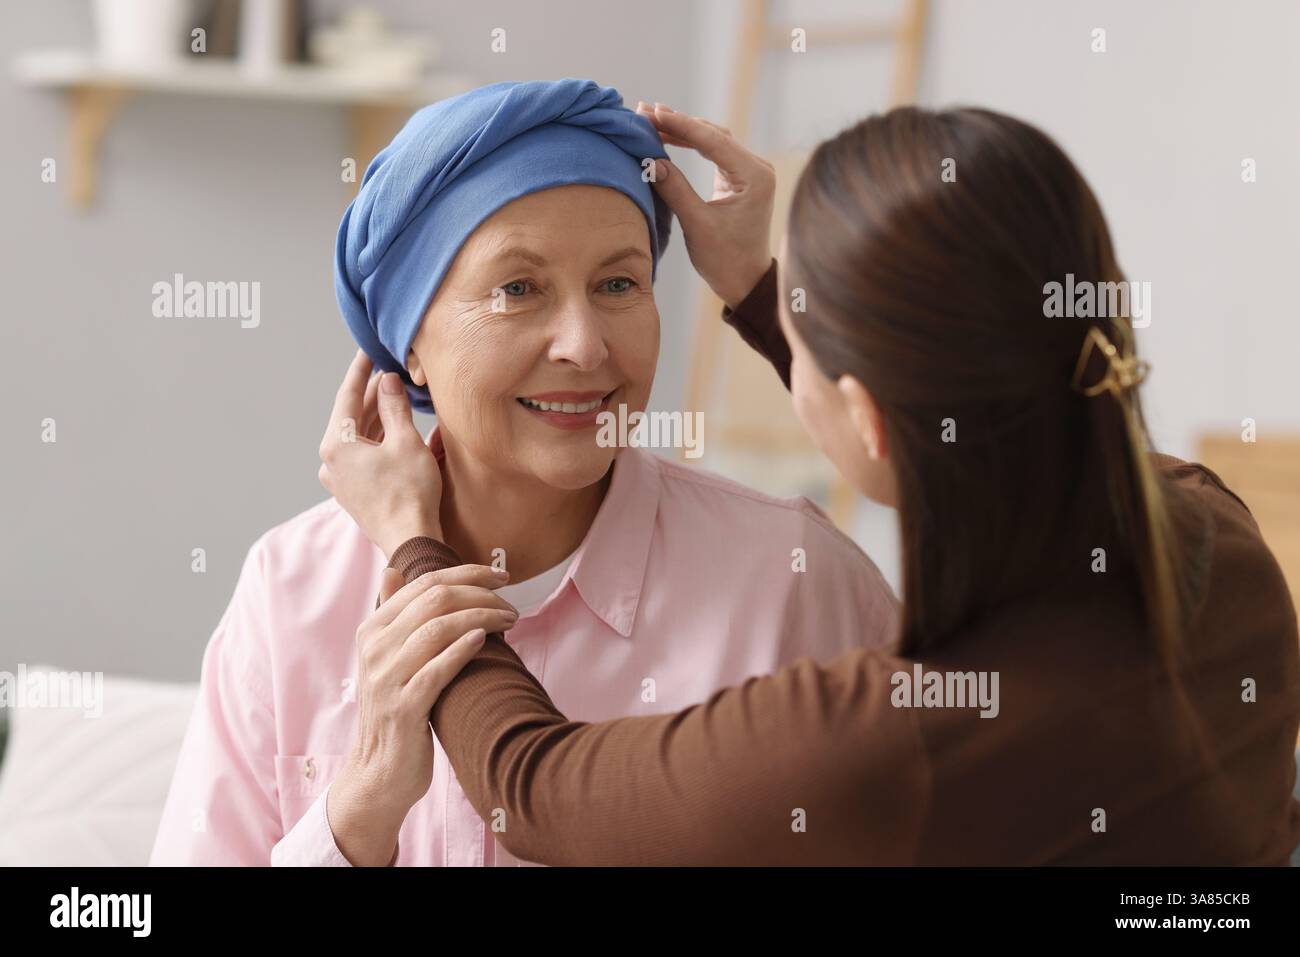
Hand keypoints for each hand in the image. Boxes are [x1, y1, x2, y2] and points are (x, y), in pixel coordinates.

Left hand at [319, 350, 443, 558]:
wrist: (410, 540)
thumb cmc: (409, 493)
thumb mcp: (405, 441)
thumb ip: (394, 407)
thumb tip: (387, 381)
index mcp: (336, 444)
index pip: (347, 395)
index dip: (361, 370)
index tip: (368, 350)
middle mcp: (331, 461)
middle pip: (351, 416)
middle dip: (371, 393)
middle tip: (388, 371)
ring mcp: (340, 479)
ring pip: (358, 436)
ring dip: (376, 416)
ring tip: (394, 395)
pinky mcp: (354, 491)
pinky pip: (363, 455)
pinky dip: (377, 438)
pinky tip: (393, 428)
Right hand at [326, 564, 517, 865]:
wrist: (380, 770)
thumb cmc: (396, 707)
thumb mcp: (387, 657)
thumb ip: (393, 614)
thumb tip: (393, 569)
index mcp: (372, 630)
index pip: (424, 584)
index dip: (466, 572)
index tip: (502, 575)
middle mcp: (375, 649)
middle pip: (434, 601)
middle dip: (480, 593)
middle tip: (511, 602)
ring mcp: (386, 679)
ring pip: (436, 629)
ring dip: (481, 617)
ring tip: (510, 619)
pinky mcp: (403, 709)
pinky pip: (436, 671)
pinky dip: (461, 651)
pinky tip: (483, 639)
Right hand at [635, 101, 775, 308]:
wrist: (746, 281)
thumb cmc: (726, 260)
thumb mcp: (697, 226)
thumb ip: (676, 190)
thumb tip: (652, 160)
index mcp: (754, 177)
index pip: (713, 141)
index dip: (680, 126)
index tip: (653, 114)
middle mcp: (756, 168)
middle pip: (714, 134)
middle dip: (679, 123)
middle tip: (645, 112)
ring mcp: (749, 171)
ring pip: (713, 140)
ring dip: (683, 130)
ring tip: (651, 119)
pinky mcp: (739, 178)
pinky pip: (713, 152)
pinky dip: (690, 144)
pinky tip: (668, 136)